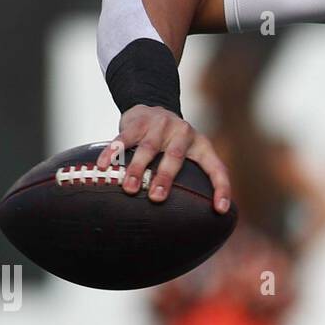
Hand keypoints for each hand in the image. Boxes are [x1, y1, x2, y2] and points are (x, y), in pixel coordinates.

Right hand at [97, 104, 231, 212]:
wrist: (152, 107)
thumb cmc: (173, 142)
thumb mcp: (190, 153)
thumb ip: (192, 178)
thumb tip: (191, 217)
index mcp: (201, 146)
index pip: (216, 168)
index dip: (221, 188)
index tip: (221, 210)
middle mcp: (183, 133)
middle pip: (176, 156)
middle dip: (165, 177)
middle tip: (157, 198)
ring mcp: (160, 125)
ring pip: (147, 148)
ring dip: (137, 169)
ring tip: (129, 188)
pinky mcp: (137, 122)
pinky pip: (123, 139)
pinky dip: (112, 153)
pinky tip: (103, 166)